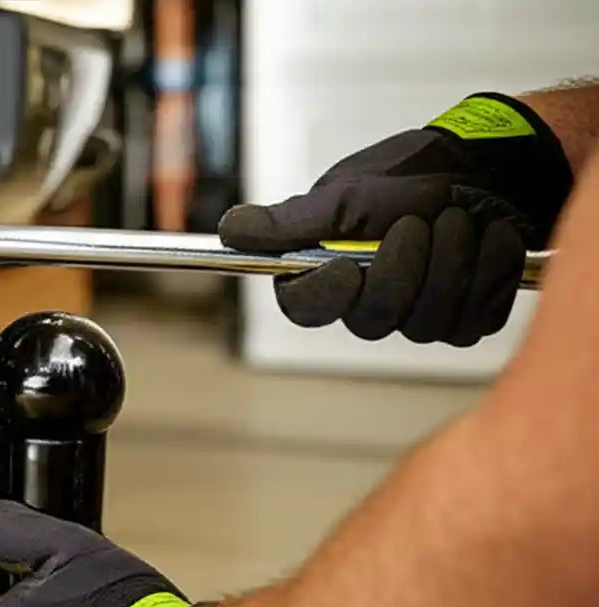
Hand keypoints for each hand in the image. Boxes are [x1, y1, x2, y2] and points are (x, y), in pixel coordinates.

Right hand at [220, 93, 572, 346]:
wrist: (494, 164)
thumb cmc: (417, 172)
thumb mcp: (348, 193)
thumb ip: (291, 222)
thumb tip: (231, 230)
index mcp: (328, 268)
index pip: (304, 308)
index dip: (327, 294)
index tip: (348, 265)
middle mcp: (368, 297)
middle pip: (373, 320)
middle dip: (407, 266)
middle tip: (423, 220)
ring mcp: (418, 313)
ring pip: (428, 323)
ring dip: (453, 262)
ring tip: (461, 219)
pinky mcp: (467, 316)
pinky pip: (474, 318)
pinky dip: (487, 270)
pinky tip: (490, 238)